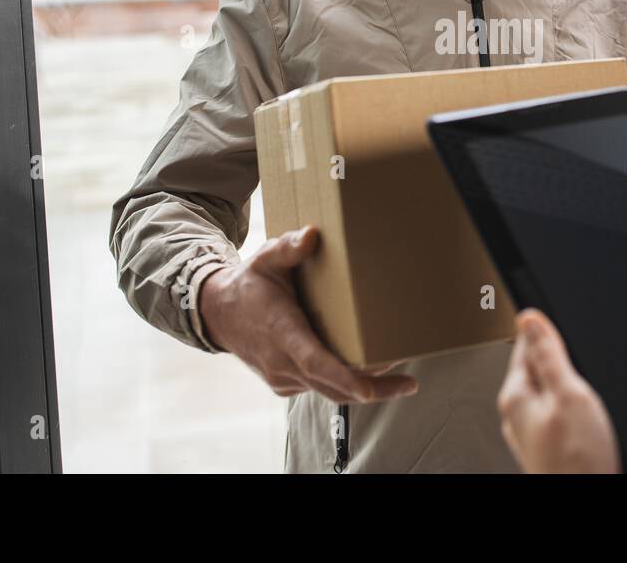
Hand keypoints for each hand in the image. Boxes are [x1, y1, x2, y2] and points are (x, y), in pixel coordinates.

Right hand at [199, 225, 418, 403]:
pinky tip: (368, 373)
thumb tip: (313, 234)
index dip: (344, 377)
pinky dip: (344, 385)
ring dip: (363, 389)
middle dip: (373, 389)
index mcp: (281, 331)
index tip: (369, 388)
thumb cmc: (250, 282)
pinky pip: (318, 389)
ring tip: (400, 382)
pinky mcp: (285, 384)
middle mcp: (282, 362)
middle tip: (409, 384)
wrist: (217, 313)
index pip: (316, 362)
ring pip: (328, 392)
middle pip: (332, 387)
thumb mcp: (266, 257)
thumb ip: (289, 247)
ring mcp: (283, 378)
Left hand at [497, 309, 619, 473]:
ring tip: (562, 358)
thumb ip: (549, 355)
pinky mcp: (545, 447)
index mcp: (516, 395)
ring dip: (553, 376)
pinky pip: (549, 410)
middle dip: (543, 352)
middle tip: (552, 330)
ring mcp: (529, 433)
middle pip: (530, 369)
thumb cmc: (577, 458)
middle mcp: (516, 414)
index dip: (538, 328)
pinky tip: (572, 400)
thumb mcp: (569, 393)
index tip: (540, 313)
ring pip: (540, 391)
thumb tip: (530, 318)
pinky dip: (560, 399)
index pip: (523, 347)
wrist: (585, 499)